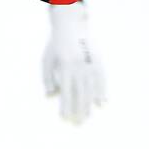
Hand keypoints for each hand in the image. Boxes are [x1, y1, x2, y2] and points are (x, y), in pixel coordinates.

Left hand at [42, 2, 105, 123]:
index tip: (64, 118)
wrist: (71, 24)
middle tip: (77, 124)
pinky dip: (102, 92)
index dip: (65, 106)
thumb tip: (50, 96)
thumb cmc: (55, 45)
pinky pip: (101, 80)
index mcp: (65, 66)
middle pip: (80, 93)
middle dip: (78, 110)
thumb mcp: (47, 60)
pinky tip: (102, 104)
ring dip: (89, 105)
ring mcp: (90, 63)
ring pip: (91, 89)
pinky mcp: (98, 61)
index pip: (66, 92)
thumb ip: (48, 78)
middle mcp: (79, 66)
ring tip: (87, 117)